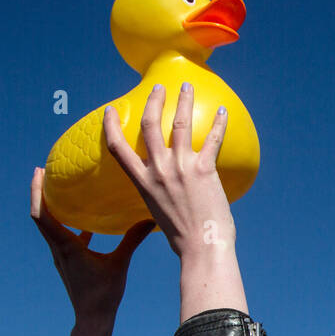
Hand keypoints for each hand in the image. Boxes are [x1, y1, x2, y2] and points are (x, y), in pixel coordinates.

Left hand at [30, 167, 152, 335]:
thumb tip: (150, 219)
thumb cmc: (104, 294)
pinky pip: (62, 236)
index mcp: (66, 246)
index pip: (42, 215)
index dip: (37, 192)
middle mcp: (58, 249)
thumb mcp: (120, 264)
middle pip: (40, 216)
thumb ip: (132, 240)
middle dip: (39, 193)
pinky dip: (66, 223)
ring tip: (58, 189)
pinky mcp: (67, 261)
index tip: (39, 173)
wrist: (92, 319)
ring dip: (49, 207)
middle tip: (44, 171)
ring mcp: (60, 256)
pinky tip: (82, 218)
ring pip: (49, 226)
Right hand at [102, 84, 234, 259]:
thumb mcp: (158, 213)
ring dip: (183, 101)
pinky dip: (218, 123)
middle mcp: (158, 171)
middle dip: (153, 101)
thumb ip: (158, 194)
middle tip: (159, 87)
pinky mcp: (204, 170)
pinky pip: (212, 138)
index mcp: (143, 183)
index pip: (118, 148)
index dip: (111, 126)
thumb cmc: (182, 238)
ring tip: (187, 86)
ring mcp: (181, 168)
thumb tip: (165, 190)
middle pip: (149, 125)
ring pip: (179, 123)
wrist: (201, 248)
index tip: (111, 110)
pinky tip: (223, 111)